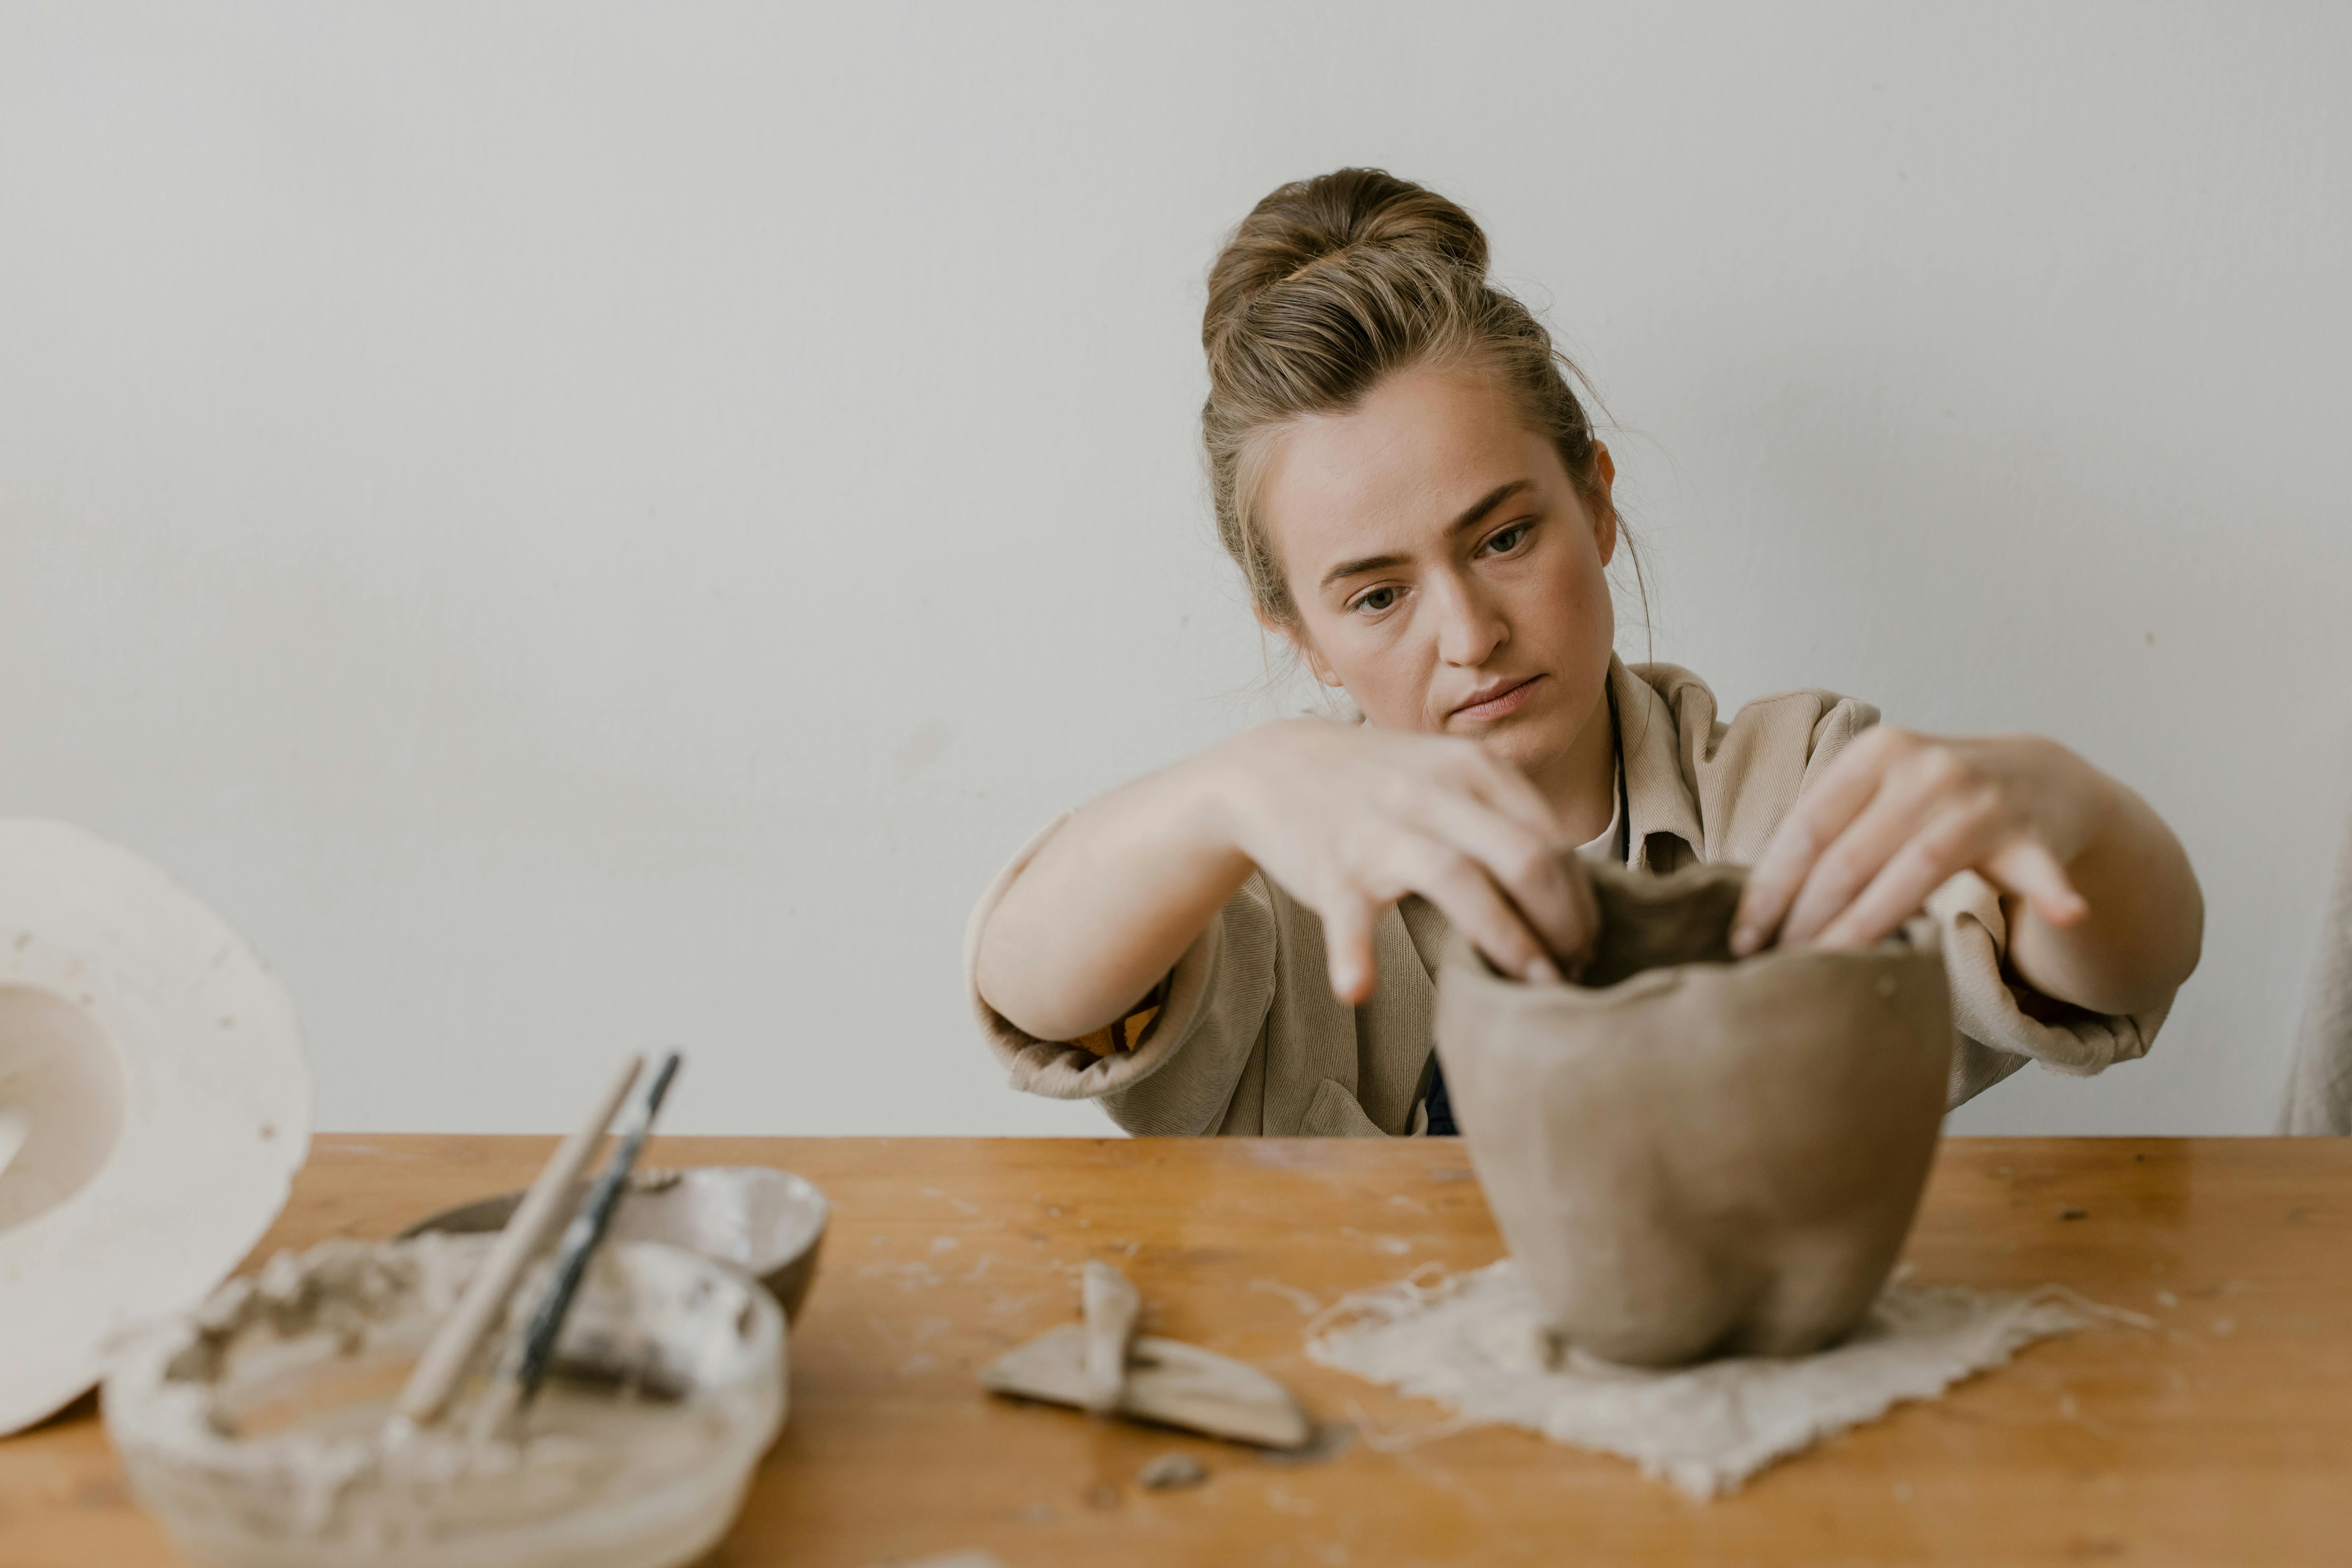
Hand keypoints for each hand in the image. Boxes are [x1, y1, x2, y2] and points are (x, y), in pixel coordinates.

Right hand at [1212, 719, 1598, 1003]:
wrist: (1272, 767)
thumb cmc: (1378, 785)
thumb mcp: (1449, 776)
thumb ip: (1505, 817)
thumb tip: (1574, 884)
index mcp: (1474, 769)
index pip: (1553, 840)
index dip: (1582, 900)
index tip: (1587, 943)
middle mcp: (1434, 791)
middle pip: (1527, 858)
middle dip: (1566, 924)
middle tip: (1574, 972)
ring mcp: (1381, 829)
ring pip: (1459, 879)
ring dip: (1507, 940)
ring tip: (1532, 989)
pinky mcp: (1332, 867)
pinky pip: (1349, 915)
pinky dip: (1353, 953)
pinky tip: (1358, 990)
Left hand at [1732, 728, 2112, 955]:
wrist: (2041, 774)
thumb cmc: (1933, 797)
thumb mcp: (1878, 791)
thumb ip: (1829, 830)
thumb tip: (1753, 903)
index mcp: (1877, 753)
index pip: (1808, 828)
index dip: (1771, 886)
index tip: (1744, 936)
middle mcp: (1928, 770)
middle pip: (1850, 858)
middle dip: (1807, 919)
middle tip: (1778, 967)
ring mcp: (1984, 802)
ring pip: (1914, 874)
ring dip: (1868, 928)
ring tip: (1830, 970)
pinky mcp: (2034, 837)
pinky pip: (2040, 872)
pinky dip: (2052, 894)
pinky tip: (2066, 914)